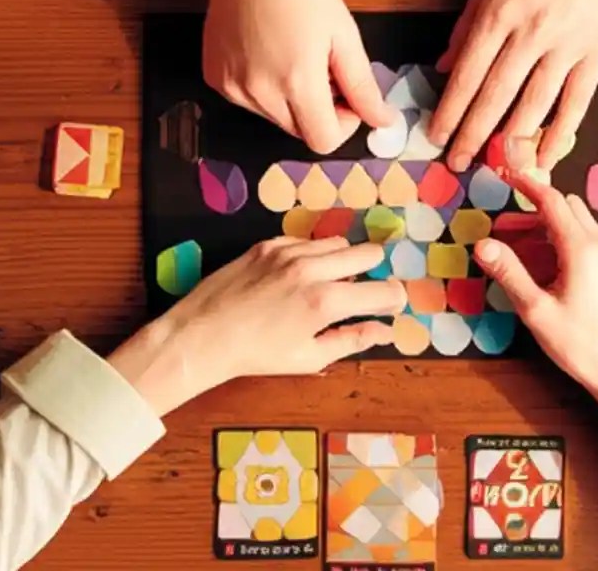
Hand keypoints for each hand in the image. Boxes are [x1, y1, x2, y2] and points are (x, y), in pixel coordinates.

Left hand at [110, 237, 406, 415]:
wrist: (202, 335)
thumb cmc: (257, 355)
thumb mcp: (309, 357)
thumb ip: (352, 339)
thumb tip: (385, 332)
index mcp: (326, 302)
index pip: (384, 290)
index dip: (395, 299)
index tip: (390, 306)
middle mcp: (312, 269)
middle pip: (368, 252)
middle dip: (374, 271)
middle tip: (363, 291)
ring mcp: (289, 252)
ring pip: (338, 243)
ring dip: (343, 261)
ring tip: (329, 284)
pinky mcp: (268, 244)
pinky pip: (307, 241)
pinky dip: (313, 255)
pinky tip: (299, 277)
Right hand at [203, 0, 395, 152]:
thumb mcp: (343, 35)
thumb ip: (362, 85)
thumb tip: (382, 120)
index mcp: (297, 83)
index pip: (324, 141)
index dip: (343, 126)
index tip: (347, 99)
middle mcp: (260, 93)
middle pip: (300, 132)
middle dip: (319, 112)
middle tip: (323, 72)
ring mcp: (234, 89)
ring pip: (275, 118)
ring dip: (292, 100)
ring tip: (293, 57)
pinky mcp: (216, 80)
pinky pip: (251, 102)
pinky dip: (266, 89)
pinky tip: (268, 54)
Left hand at [431, 0, 597, 171]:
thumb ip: (465, 27)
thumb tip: (442, 69)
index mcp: (499, 14)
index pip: (468, 74)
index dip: (451, 110)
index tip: (437, 137)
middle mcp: (531, 33)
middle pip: (496, 95)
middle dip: (474, 134)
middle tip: (457, 163)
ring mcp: (566, 46)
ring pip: (535, 103)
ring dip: (512, 140)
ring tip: (495, 167)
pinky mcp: (595, 54)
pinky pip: (576, 102)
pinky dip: (560, 133)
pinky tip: (544, 157)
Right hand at [473, 170, 597, 393]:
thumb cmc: (579, 344)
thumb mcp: (536, 310)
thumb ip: (510, 273)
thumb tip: (482, 244)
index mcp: (582, 249)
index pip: (552, 200)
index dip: (527, 185)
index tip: (505, 175)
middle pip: (565, 206)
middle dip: (533, 209)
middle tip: (502, 227)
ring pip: (575, 222)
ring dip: (545, 226)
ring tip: (514, 249)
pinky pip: (582, 240)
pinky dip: (558, 240)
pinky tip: (538, 266)